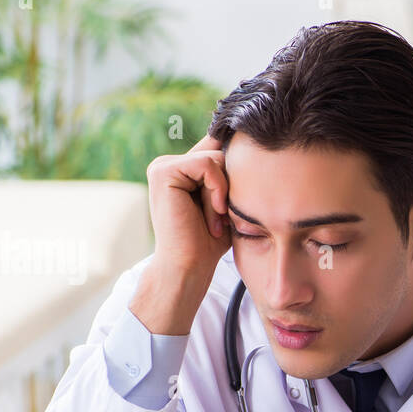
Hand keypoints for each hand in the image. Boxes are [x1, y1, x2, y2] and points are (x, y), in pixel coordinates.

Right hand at [132, 133, 233, 334]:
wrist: (190, 266)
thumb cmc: (210, 241)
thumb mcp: (227, 202)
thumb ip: (229, 175)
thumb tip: (249, 145)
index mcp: (181, 170)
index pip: (216, 148)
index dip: (233, 162)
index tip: (239, 191)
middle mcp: (169, 164)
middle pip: (220, 153)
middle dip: (229, 186)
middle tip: (221, 216)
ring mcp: (163, 166)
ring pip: (215, 159)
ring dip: (223, 192)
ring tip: (216, 218)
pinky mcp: (163, 172)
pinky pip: (206, 164)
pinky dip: (217, 189)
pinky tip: (214, 211)